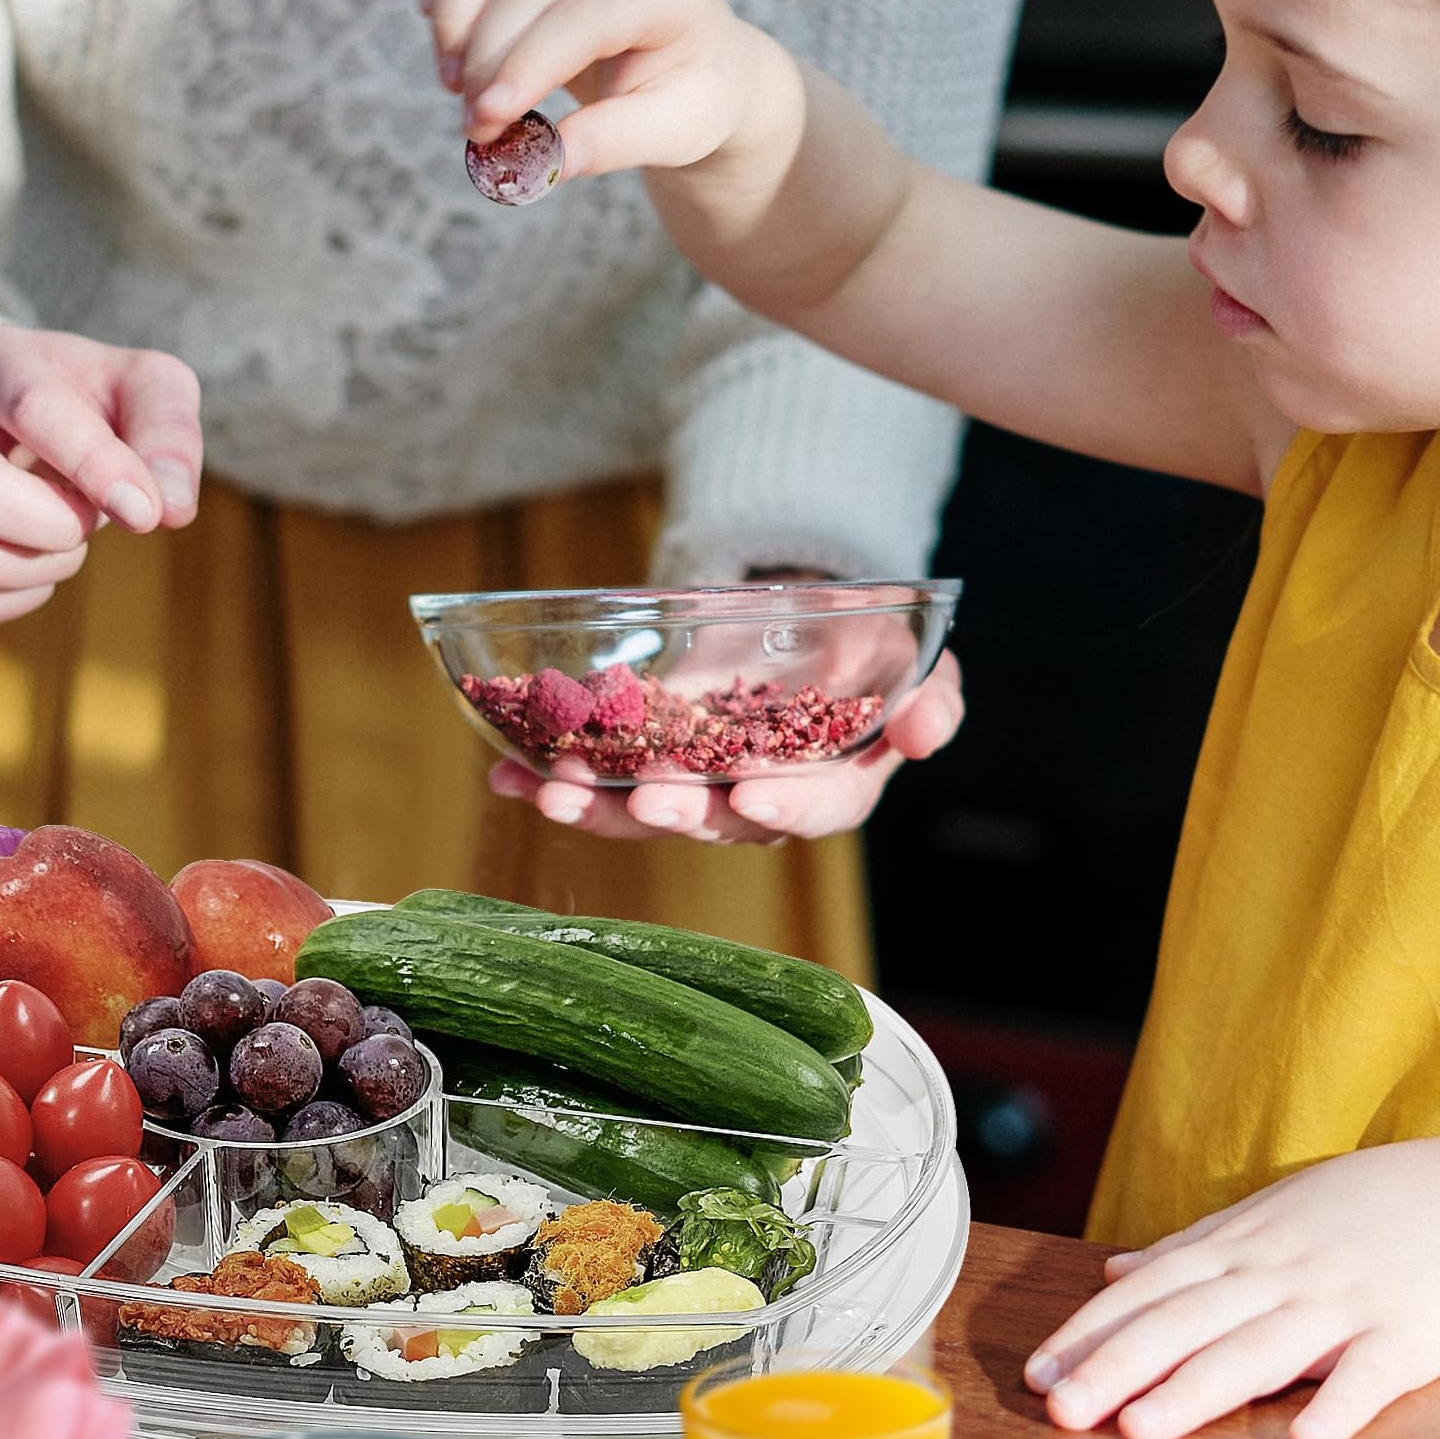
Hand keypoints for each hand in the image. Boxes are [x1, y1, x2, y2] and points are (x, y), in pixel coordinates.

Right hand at [0, 324, 202, 621]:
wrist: (1, 417)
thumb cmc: (90, 401)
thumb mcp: (144, 388)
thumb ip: (168, 435)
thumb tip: (172, 510)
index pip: (34, 411)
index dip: (95, 467)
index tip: (146, 514)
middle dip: (55, 523)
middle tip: (89, 512)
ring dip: (48, 563)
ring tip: (64, 527)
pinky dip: (23, 594)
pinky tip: (36, 557)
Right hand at [418, 0, 759, 177]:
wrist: (694, 58)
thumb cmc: (688, 97)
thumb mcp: (675, 132)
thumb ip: (616, 143)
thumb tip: (550, 163)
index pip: (577, 18)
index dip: (523, 68)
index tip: (486, 122)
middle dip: (484, 62)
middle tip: (475, 129)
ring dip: (453, 21)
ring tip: (454, 86)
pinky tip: (434, 22)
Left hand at [489, 649, 964, 843]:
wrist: (800, 617)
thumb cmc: (865, 647)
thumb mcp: (909, 659)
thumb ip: (932, 699)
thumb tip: (923, 731)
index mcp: (831, 787)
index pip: (815, 810)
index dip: (784, 805)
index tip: (750, 793)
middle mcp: (757, 800)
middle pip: (715, 821)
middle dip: (673, 811)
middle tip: (642, 797)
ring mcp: (694, 786)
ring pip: (645, 812)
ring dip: (598, 806)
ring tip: (552, 788)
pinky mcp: (645, 764)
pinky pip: (601, 782)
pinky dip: (553, 780)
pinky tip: (507, 773)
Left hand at [1025, 1131, 1439, 1438]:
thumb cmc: (1353, 1212)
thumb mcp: (1261, 1216)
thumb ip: (1187, 1250)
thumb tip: (1114, 1271)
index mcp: (1238, 1248)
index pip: (1148, 1293)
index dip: (1091, 1331)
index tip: (1039, 1371)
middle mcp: (1276, 1274)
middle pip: (1184, 1324)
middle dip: (1116, 1367)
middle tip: (1060, 1412)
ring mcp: (1341, 1303)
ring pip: (1257, 1351)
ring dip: (1197, 1391)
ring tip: (1140, 1429)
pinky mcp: (1409, 1336)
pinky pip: (1371, 1375)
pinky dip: (1340, 1405)